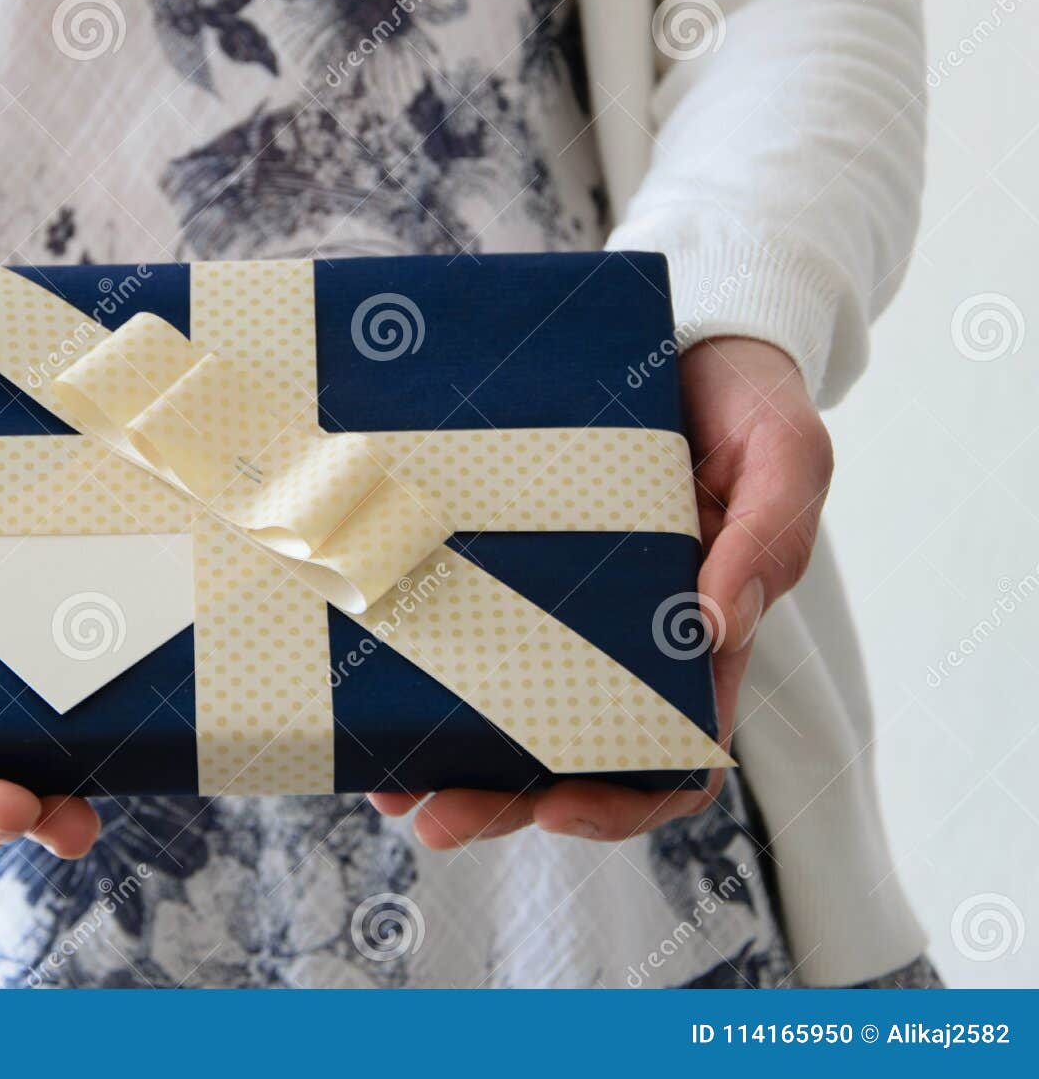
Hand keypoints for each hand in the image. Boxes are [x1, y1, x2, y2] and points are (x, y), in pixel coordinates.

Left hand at [370, 337, 832, 845]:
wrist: (696, 335)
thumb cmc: (752, 405)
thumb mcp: (785, 460)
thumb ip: (765, 540)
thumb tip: (715, 627)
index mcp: (696, 641)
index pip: (667, 757)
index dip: (620, 801)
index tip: (560, 810)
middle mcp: (623, 640)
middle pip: (566, 756)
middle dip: (502, 801)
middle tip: (433, 818)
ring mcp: (564, 604)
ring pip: (504, 708)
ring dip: (448, 758)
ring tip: (384, 780)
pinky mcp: (514, 559)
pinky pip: (467, 625)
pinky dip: (421, 666)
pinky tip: (369, 684)